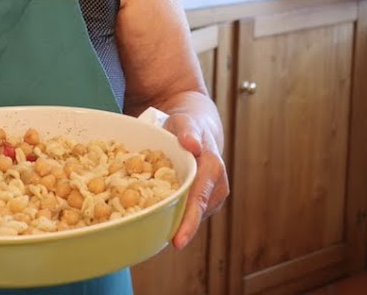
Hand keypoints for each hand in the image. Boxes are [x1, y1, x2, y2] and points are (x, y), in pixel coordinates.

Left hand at [162, 112, 229, 249]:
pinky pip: (187, 212)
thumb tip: (192, 145)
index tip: (178, 241)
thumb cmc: (188, 125)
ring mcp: (211, 197)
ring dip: (174, 224)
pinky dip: (173, 216)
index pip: (200, 200)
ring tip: (150, 234)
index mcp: (213, 169)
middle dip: (178, 231)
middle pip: (195, 215)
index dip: (189, 222)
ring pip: (190, 216)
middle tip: (155, 244)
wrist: (197, 129)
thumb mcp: (186, 122)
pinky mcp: (202, 201)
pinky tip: (156, 220)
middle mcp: (216, 187)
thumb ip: (188, 131)